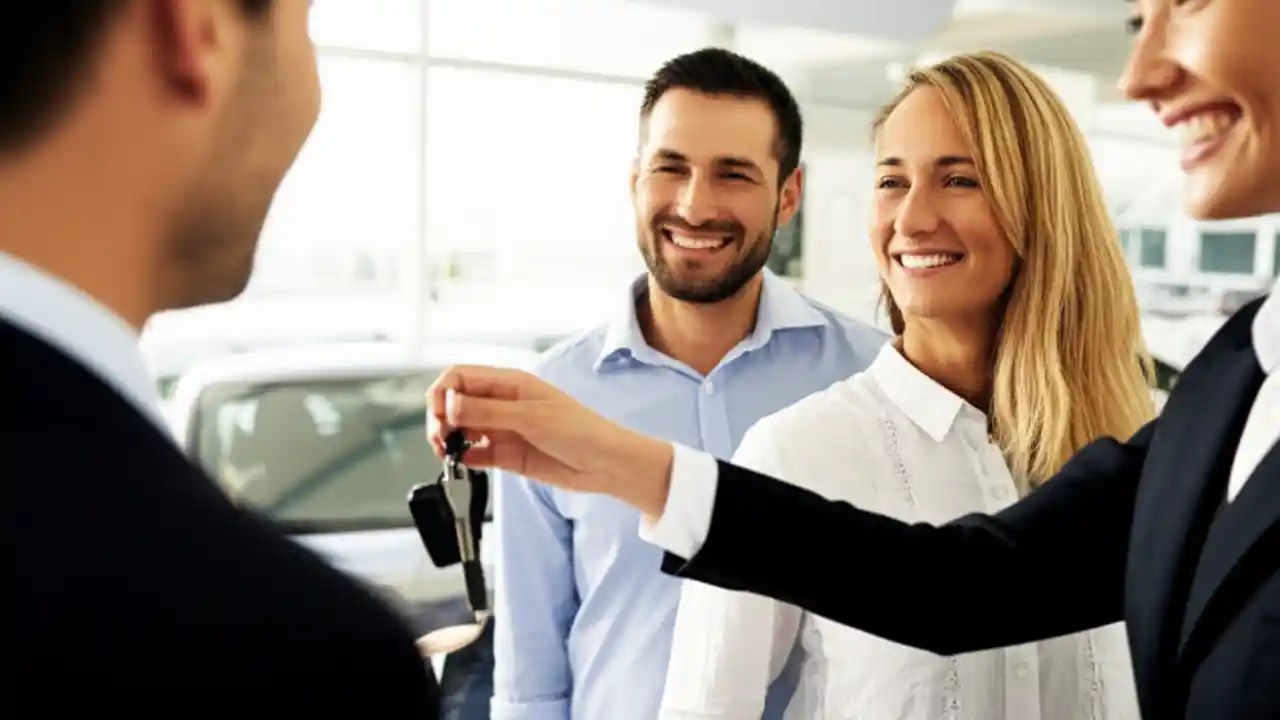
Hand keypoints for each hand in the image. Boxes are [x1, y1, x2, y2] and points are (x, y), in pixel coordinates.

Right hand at [425, 365, 672, 516]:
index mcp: (509, 384)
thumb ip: (487, 411)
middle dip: (440, 418)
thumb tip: (448, 403)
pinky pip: (475, 453)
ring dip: (448, 438)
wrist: (605, 465)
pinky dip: (463, 457)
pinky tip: (462, 463)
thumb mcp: (530, 418)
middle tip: (440, 440)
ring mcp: (503, 429)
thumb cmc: (579, 431)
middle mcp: (502, 403)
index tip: (440, 416)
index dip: (442, 393)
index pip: (460, 377)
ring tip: (447, 453)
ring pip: (461, 428)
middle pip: (454, 402)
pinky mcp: (506, 454)